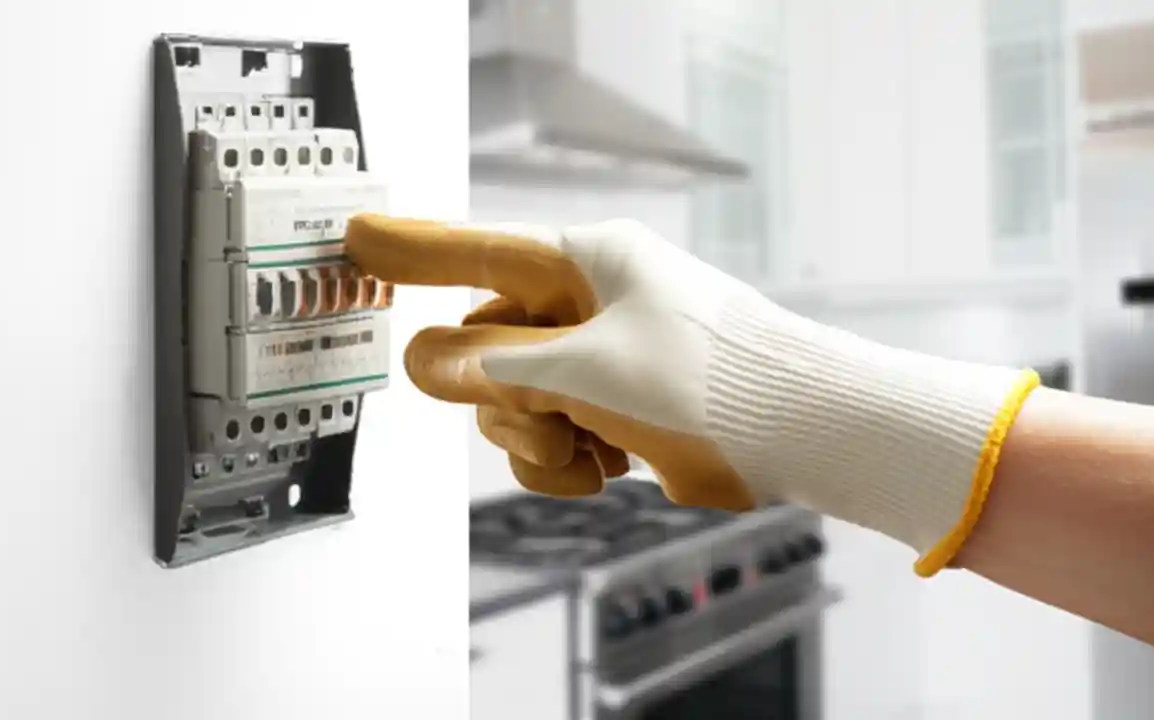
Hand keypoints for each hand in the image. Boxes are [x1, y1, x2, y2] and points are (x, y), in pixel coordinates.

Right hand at [345, 215, 760, 510]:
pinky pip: (553, 433)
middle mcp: (589, 304)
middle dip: (505, 399)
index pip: (477, 250)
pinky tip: (606, 468)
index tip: (357, 237)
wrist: (797, 431)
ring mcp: (603, 357)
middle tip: (547, 421)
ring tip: (588, 451)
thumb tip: (426, 359)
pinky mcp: (617, 406)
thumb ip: (495, 365)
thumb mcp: (584, 368)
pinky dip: (565, 462)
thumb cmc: (709, 377)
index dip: (413, 250)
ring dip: (536, 440)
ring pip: (516, 400)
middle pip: (490, 347)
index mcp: (585, 264)